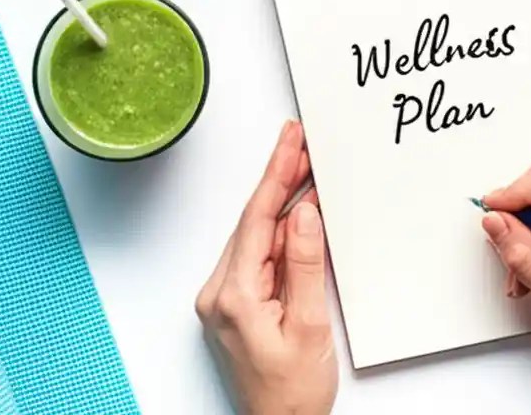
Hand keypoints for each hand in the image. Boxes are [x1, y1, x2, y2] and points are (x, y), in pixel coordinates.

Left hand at [195, 121, 335, 414]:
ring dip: (284, 206)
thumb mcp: (310, 325)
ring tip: (309, 169)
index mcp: (233, 295)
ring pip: (259, 238)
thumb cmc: (292, 393)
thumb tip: (305, 214)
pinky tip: (302, 215)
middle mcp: (221, 293)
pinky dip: (283, 235)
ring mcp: (227, 299)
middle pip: (255, 222)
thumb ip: (307, 265)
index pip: (257, 219)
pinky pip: (262, 258)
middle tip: (302, 142)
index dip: (276, 174)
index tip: (290, 141)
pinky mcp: (238, 305)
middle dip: (280, 180)